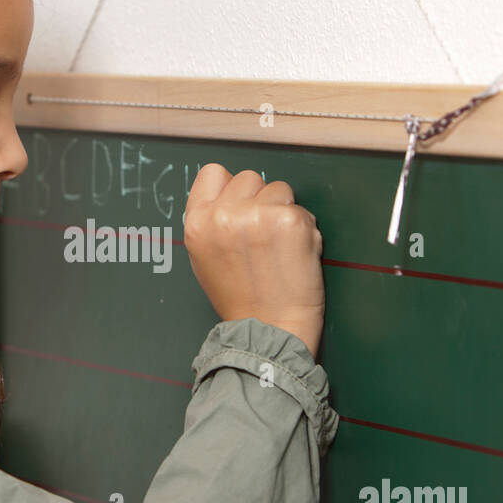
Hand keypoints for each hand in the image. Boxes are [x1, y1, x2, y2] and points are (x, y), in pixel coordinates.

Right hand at [183, 163, 324, 358]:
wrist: (269, 329)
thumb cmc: (240, 298)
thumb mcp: (205, 257)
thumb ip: (212, 221)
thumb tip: (232, 195)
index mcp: (198, 222)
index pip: (214, 173)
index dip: (231, 190)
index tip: (241, 211)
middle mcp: (224, 215)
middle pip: (250, 178)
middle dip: (260, 200)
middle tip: (263, 238)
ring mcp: (258, 216)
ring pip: (279, 188)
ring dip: (284, 212)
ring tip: (280, 248)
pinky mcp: (290, 221)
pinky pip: (302, 209)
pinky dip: (304, 228)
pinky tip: (295, 254)